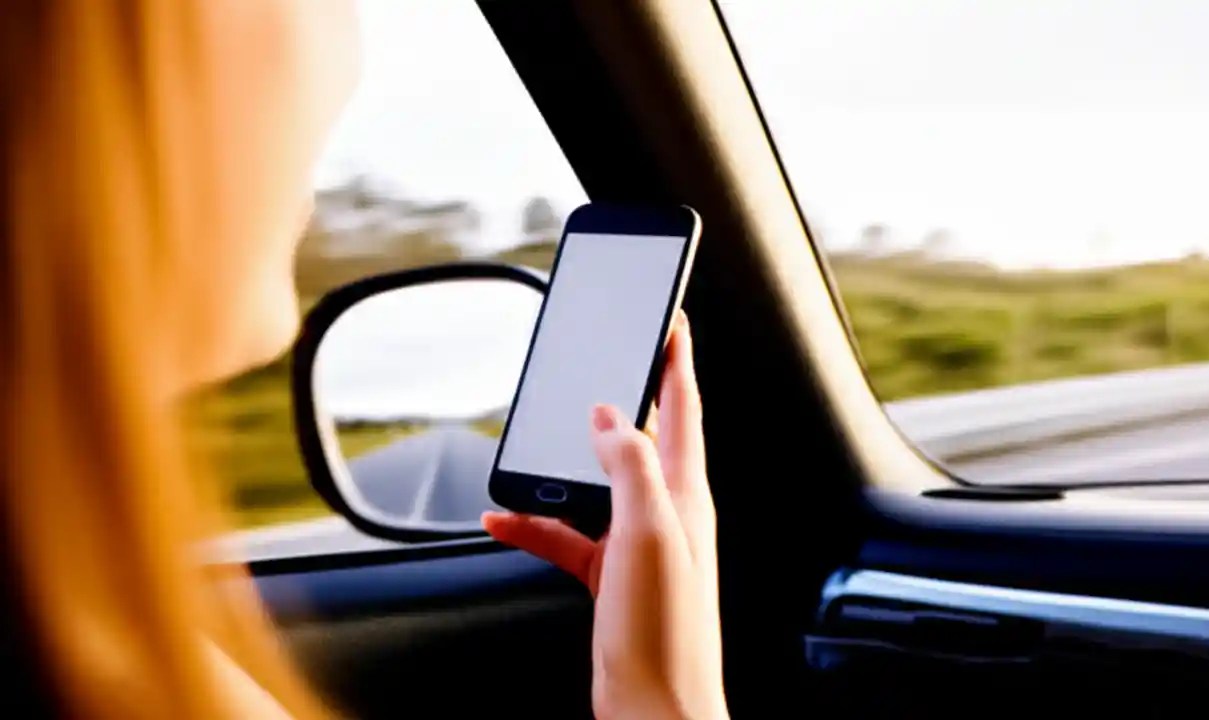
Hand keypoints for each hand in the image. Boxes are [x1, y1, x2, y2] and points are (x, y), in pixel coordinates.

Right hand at [483, 312, 725, 719]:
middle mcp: (667, 514)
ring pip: (596, 484)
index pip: (685, 410)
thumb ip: (632, 466)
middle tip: (601, 358)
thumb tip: (610, 416)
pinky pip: (567, 535)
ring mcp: (638, 545)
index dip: (677, 360)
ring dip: (563, 462)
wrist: (656, 712)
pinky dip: (535, 523)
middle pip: (642, 438)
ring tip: (534, 439)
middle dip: (620, 395)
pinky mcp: (609, 576)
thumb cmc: (667, 634)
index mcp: (687, 496)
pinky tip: (504, 518)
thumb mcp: (650, 532)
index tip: (670, 320)